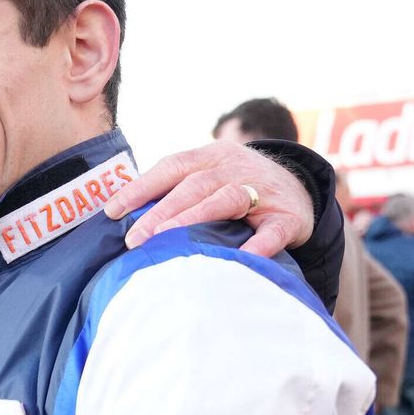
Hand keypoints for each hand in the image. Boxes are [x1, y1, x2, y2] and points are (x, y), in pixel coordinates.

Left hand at [106, 142, 315, 257]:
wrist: (301, 189)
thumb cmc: (240, 187)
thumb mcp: (211, 176)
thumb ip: (176, 188)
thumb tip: (124, 215)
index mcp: (212, 156)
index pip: (172, 166)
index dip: (141, 187)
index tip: (112, 211)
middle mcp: (235, 167)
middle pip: (194, 185)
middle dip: (161, 211)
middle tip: (134, 238)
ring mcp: (263, 191)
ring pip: (226, 200)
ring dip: (194, 219)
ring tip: (168, 241)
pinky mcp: (287, 217)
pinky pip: (272, 231)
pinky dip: (257, 245)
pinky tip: (241, 258)